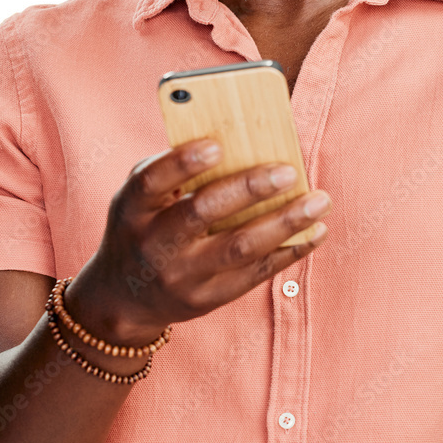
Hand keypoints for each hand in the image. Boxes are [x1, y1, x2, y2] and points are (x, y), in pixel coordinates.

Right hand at [64, 139, 331, 344]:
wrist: (123, 298)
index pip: (152, 182)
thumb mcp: (141, 198)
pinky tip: (315, 231)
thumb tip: (241, 142)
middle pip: (201, 213)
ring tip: (320, 201)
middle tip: (289, 171)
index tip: (218, 144)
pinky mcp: (207, 299)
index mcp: (132, 208)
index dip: (183, 163)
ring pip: (239, 248)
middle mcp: (153, 244)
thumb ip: (174, 171)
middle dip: (248, 189)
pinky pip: (255, 274)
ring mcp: (181, 276)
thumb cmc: (142, 225)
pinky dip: (290, 251)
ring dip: (285, 223)